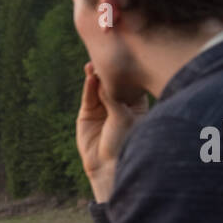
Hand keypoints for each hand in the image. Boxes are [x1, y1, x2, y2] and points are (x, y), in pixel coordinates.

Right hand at [75, 62, 147, 201]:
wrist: (108, 165)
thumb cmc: (124, 141)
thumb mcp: (123, 115)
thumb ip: (112, 96)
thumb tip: (101, 77)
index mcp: (136, 104)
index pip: (130, 83)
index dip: (127, 71)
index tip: (125, 56)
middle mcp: (118, 105)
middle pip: (113, 83)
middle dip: (109, 72)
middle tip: (106, 58)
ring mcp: (102, 109)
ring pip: (98, 89)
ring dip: (95, 77)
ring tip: (93, 65)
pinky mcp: (86, 115)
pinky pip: (88, 97)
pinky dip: (88, 87)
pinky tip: (90, 76)